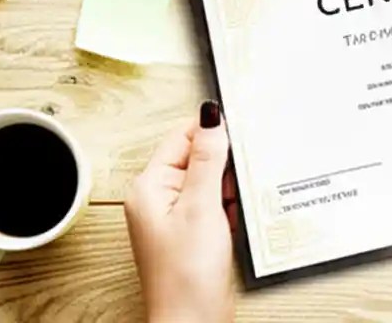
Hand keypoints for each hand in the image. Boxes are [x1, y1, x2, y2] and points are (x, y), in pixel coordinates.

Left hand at [125, 102, 237, 322]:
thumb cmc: (186, 276)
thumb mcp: (201, 206)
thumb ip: (208, 158)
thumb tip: (210, 115)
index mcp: (150, 186)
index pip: (183, 137)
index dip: (212, 132)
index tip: (241, 129)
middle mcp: (159, 198)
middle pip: (199, 158)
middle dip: (225, 167)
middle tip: (235, 184)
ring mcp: (177, 216)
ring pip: (212, 182)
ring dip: (230, 190)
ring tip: (232, 211)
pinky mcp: (194, 233)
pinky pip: (217, 205)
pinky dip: (231, 209)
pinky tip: (234, 223)